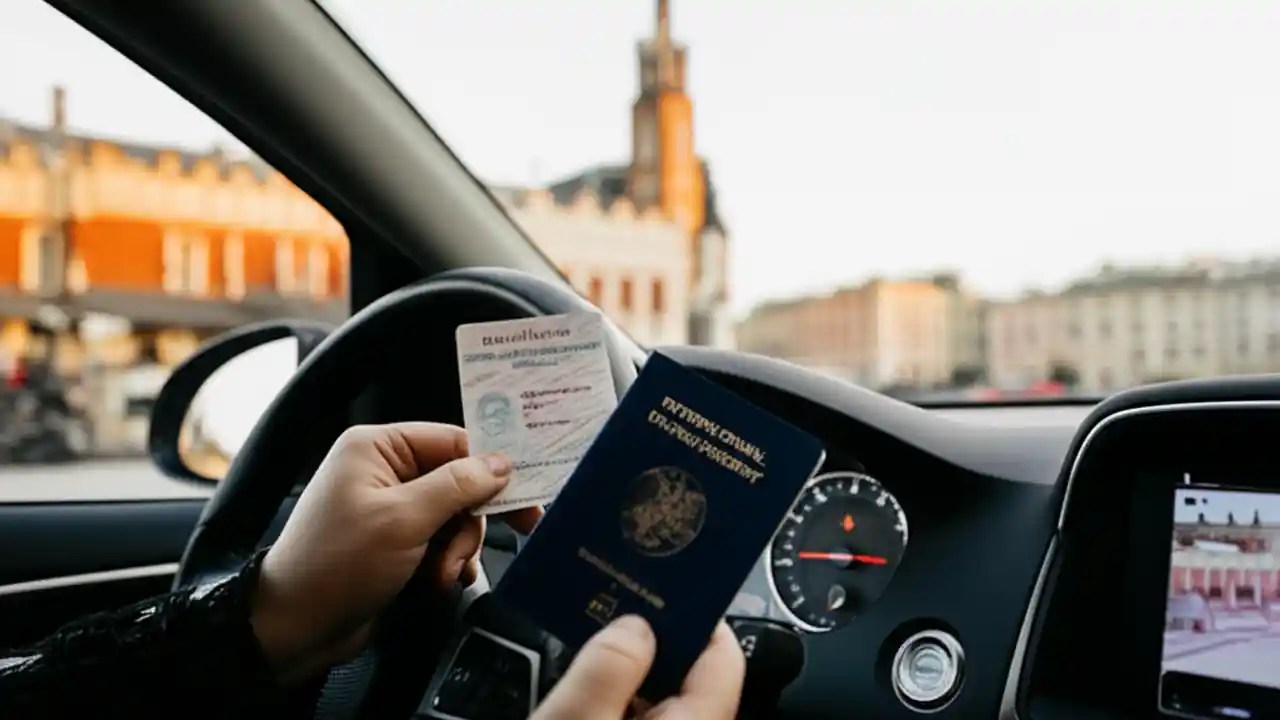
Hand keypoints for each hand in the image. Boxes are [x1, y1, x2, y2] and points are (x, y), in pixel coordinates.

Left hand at [249, 422, 540, 681]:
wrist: (295, 628)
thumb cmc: (340, 563)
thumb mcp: (403, 520)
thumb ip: (457, 486)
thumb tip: (502, 463)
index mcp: (378, 446)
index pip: (454, 441)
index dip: (492, 468)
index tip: (527, 494)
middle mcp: (385, 470)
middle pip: (459, 481)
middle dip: (469, 521)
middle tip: (485, 547)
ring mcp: (390, 507)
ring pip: (455, 516)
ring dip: (458, 548)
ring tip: (443, 575)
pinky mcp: (395, 541)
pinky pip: (440, 540)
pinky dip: (448, 561)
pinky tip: (443, 581)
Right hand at [532, 617, 744, 718]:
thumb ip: (609, 669)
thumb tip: (636, 623)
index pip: (723, 653)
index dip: (693, 612)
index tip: (655, 583)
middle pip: (689, 673)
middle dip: (649, 638)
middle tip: (609, 606)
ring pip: (659, 698)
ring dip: (628, 671)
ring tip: (588, 643)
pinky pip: (638, 717)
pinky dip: (615, 701)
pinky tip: (581, 693)